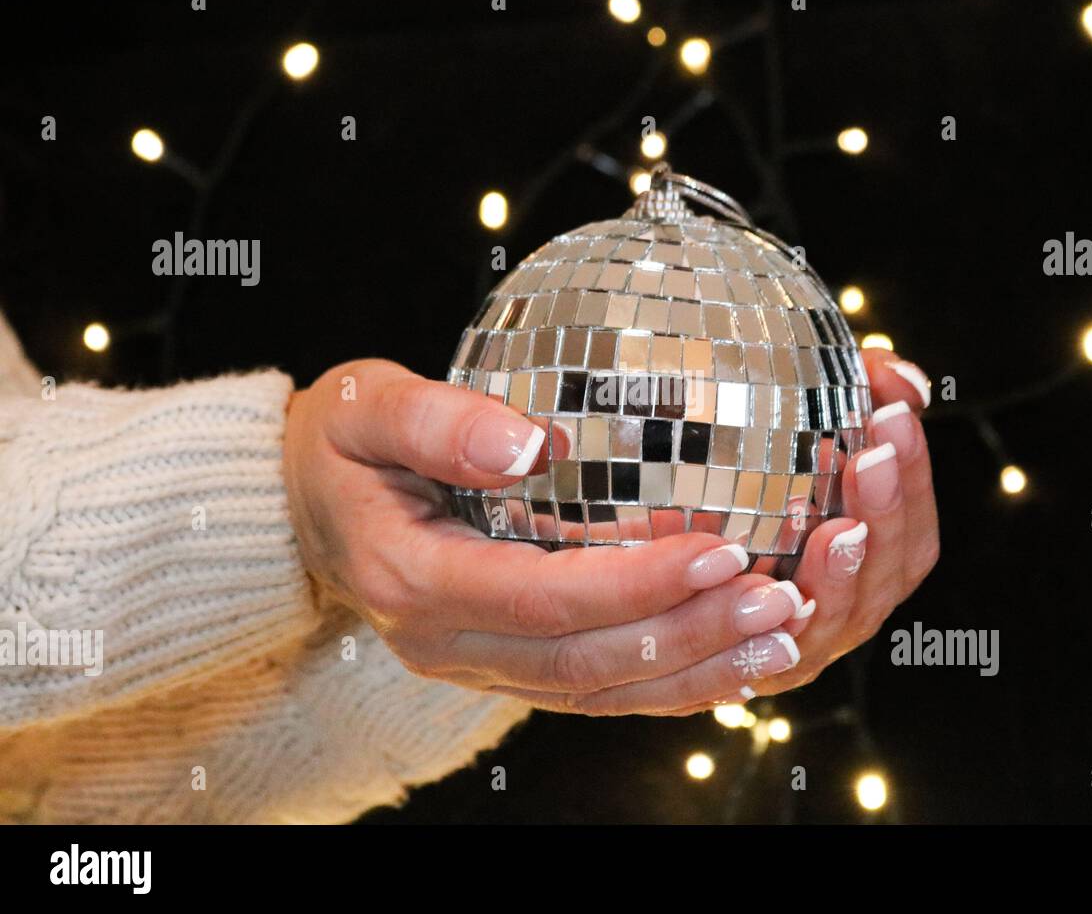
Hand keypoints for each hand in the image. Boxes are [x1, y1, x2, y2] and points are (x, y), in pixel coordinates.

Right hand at [282, 359, 813, 710]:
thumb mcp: (364, 407)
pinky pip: (593, 688)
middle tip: (778, 599)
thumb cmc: (339, 444)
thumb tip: (533, 441)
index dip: (638, 584)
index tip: (720, 547)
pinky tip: (733, 656)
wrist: (301, 506)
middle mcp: (447, 643)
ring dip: (695, 671)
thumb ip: (435, 420)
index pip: (545, 598)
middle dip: (689, 636)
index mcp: (414, 580)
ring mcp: (476, 665)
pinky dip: (668, 681)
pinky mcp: (503, 665)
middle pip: (586, 662)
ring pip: (599, 691)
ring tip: (781, 637)